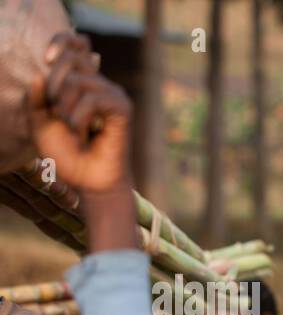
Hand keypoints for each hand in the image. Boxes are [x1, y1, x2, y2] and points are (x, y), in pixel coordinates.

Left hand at [29, 33, 132, 195]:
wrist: (88, 181)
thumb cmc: (67, 155)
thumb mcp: (40, 123)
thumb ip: (35, 98)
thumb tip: (40, 74)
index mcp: (80, 83)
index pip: (77, 44)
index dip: (61, 41)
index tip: (46, 59)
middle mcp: (98, 85)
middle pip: (71, 59)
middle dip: (54, 85)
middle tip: (57, 113)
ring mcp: (112, 95)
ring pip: (78, 81)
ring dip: (66, 107)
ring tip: (72, 128)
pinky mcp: (123, 108)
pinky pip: (94, 99)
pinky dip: (80, 116)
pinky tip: (83, 132)